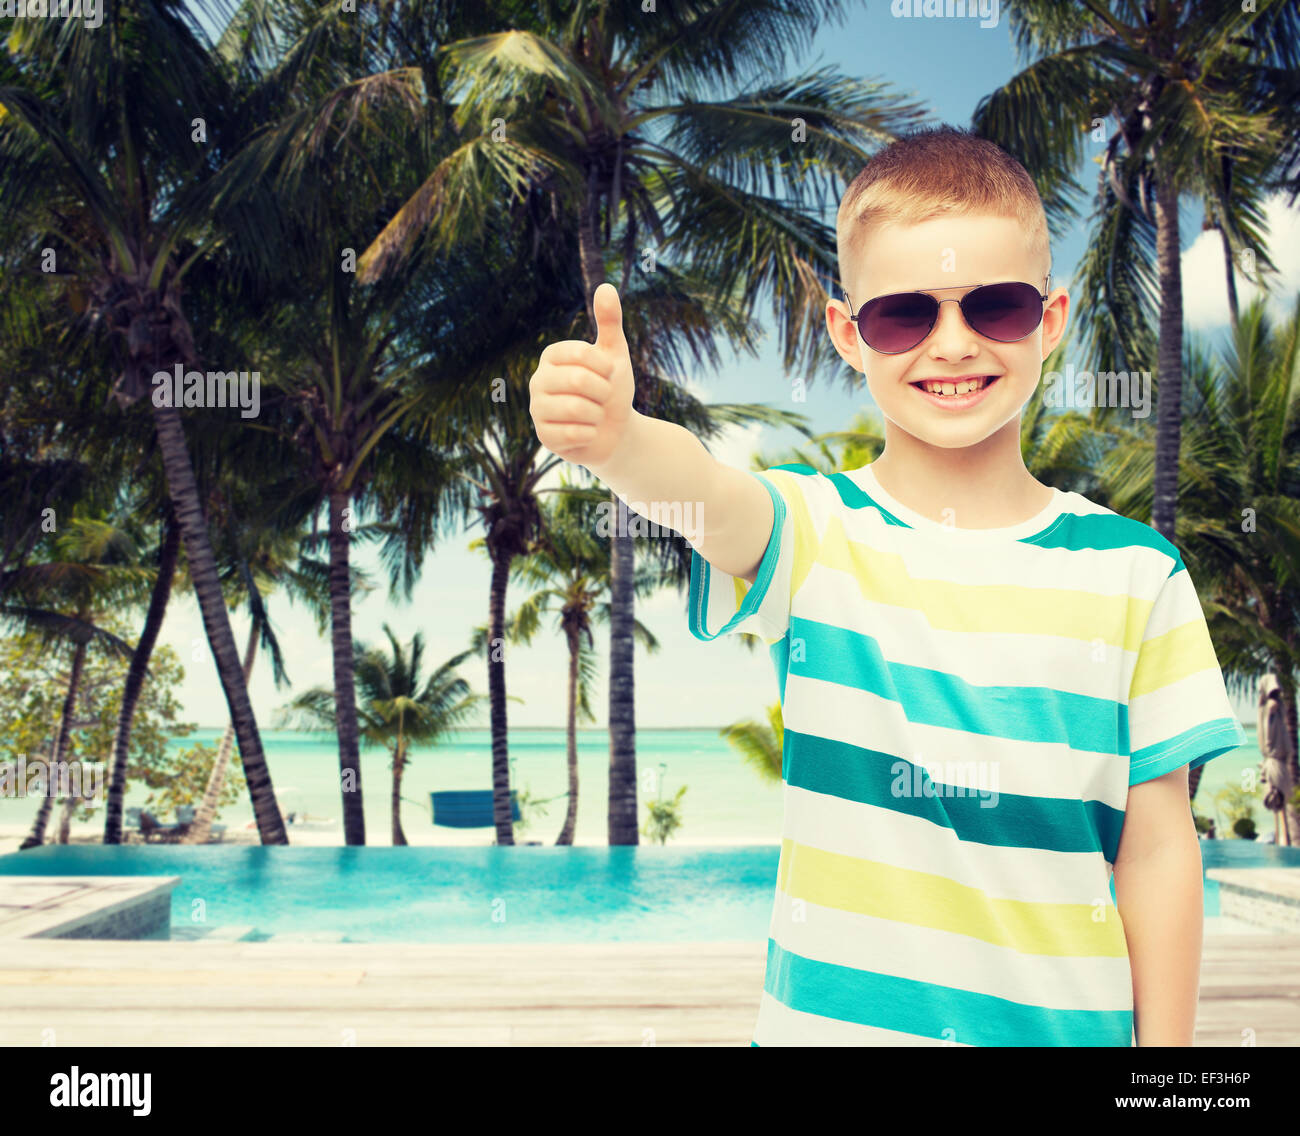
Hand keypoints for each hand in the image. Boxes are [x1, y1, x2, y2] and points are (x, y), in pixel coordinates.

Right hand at [529, 282, 633, 468]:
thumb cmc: (612, 389)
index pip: (582, 354)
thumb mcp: (614, 354)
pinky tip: (588, 433)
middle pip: (579, 382)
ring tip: (594, 415)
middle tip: (602, 398)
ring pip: (576, 410)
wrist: (615, 431)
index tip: (608, 374)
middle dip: (603, 392)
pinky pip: (574, 433)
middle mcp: (537, 380)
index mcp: (551, 355)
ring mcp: (537, 409)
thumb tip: (606, 286)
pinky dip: (591, 434)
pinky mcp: (543, 436)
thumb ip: (609, 322)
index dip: (605, 368)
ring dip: (597, 415)